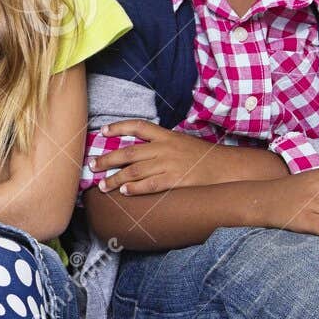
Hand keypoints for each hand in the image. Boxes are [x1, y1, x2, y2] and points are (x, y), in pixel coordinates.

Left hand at [89, 120, 228, 193]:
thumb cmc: (204, 157)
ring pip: (134, 171)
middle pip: (128, 152)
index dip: (118, 127)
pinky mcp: (175, 180)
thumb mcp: (182, 142)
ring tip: (103, 185)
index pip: (138, 126)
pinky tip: (124, 192)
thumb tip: (140, 152)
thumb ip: (162, 145)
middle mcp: (165, 148)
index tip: (102, 132)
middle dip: (107, 159)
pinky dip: (135, 188)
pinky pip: (150, 185)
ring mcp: (169, 164)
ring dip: (115, 179)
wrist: (227, 168)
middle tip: (92, 165)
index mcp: (166, 135)